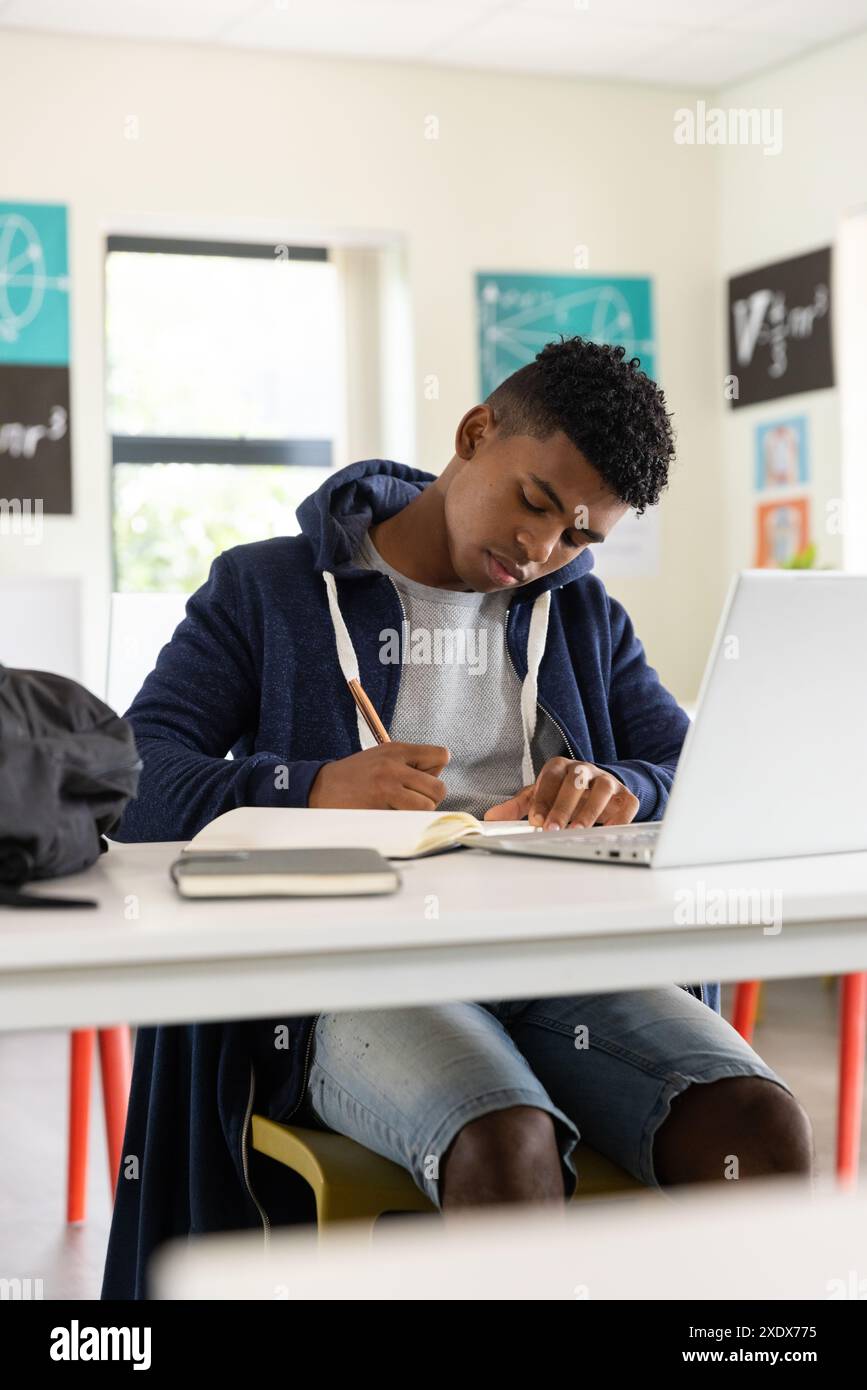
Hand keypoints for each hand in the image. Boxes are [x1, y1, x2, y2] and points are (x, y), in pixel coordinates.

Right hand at [308, 742, 449, 811]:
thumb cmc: (354, 774)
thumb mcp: (383, 756)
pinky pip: (408, 820)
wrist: (320, 787)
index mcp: (397, 750)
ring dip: (418, 812)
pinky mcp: (379, 810)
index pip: (441, 756)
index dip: (436, 771)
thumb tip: (435, 779)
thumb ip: (410, 763)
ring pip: (427, 807)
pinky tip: (388, 814)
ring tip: (400, 807)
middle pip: (438, 788)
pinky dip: (403, 822)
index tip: (422, 779)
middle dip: (430, 797)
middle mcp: (393, 767)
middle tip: (412, 799)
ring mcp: (386, 789)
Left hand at [483, 757, 639, 830]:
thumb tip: (490, 818)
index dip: (543, 798)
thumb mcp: (538, 796)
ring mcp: (607, 781)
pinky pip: (627, 804)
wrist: (596, 787)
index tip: (536, 820)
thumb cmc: (563, 793)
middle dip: (563, 806)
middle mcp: (584, 770)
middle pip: (575, 781)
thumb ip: (516, 806)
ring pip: (602, 789)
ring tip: (578, 831)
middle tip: (553, 829)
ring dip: (590, 811)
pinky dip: (620, 818)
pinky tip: (608, 832)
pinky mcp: (625, 795)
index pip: (550, 777)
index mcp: (560, 767)